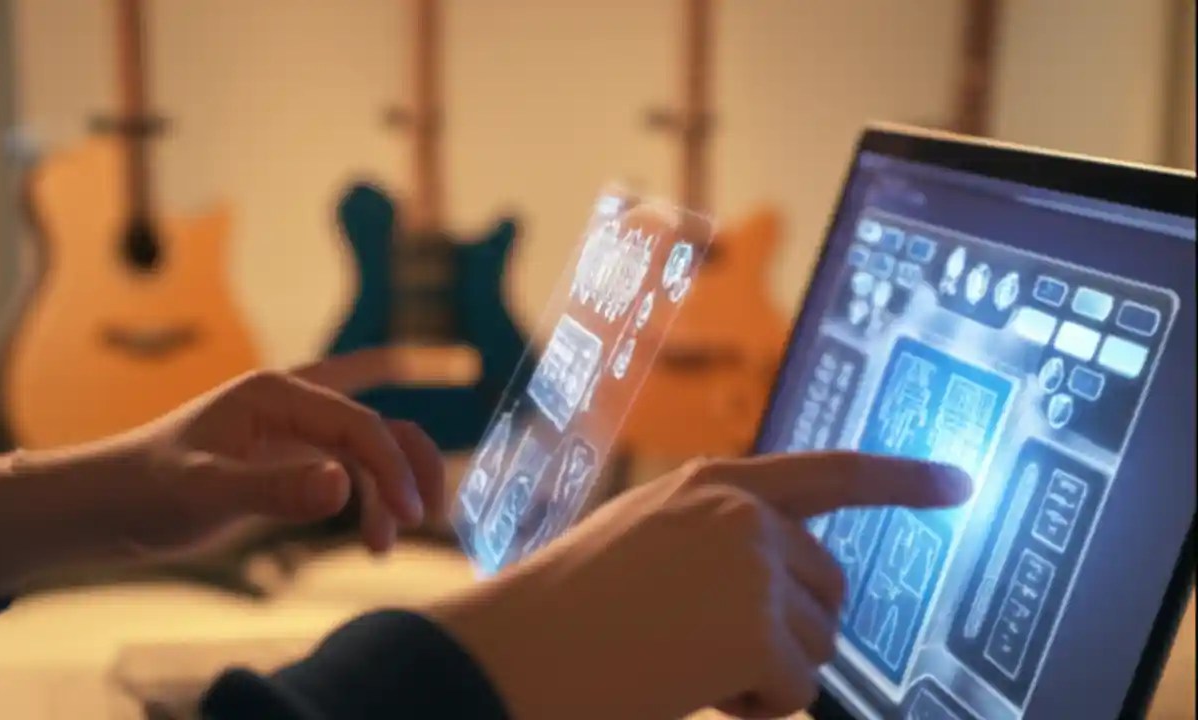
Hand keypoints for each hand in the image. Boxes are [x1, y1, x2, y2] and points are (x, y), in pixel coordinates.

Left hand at [0, 352, 444, 596]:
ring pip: (371, 450)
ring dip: (392, 489)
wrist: (105, 509)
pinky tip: (372, 539)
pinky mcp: (291, 463)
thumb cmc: (144, 491)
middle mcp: (293, 404)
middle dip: (408, 466)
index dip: (390, 465)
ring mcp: (294, 433)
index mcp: (275, 393)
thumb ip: (274, 489)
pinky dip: (370, 502)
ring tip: (387, 544)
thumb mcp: (205, 492)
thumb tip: (343, 486)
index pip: (357, 422)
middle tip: (421, 518)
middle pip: (378, 424)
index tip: (407, 514)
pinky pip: (351, 473)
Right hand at [425, 452, 970, 719]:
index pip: (830, 471)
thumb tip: (791, 588)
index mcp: (712, 484)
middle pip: (830, 585)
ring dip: (766, 669)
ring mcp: (751, 562)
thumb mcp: (647, 543)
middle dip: (790, 628)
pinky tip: (689, 689)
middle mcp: (742, 511)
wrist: (512, 650)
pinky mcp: (756, 624)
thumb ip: (719, 541)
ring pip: (818, 641)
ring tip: (682, 663)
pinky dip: (753, 705)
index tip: (959, 482)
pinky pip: (796, 688)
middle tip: (705, 649)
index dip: (901, 477)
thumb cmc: (568, 608)